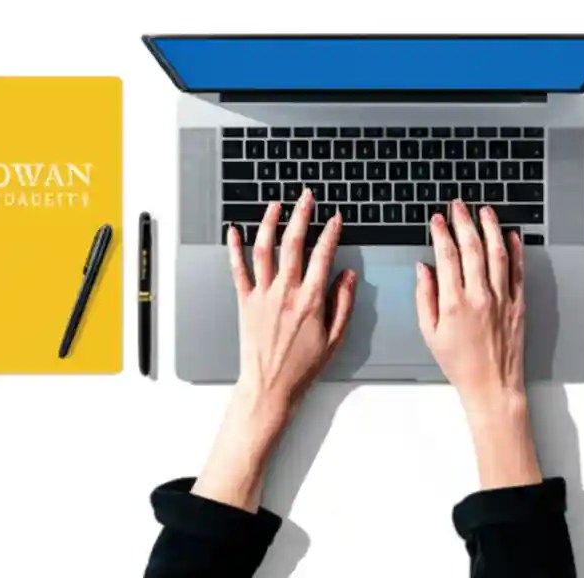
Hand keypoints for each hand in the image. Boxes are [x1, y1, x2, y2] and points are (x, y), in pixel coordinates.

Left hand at [192, 190, 355, 510]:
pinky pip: (238, 270)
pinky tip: (234, 231)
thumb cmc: (303, 367)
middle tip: (307, 197)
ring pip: (265, 250)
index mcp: (311, 301)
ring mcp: (262, 296)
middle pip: (294, 244)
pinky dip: (235, 248)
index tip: (335, 219)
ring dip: (270, 223)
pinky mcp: (245, 302)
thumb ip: (344, 304)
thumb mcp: (335, 339)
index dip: (331, 233)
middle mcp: (286, 293)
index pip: (324, 256)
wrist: (270, 387)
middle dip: (301, 215)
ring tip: (276, 205)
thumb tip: (349, 276)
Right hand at [416, 200, 540, 488]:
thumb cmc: (459, 364)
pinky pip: (518, 271)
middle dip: (464, 222)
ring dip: (490, 228)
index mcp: (454, 303)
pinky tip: (510, 236)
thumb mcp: (430, 334)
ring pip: (497, 254)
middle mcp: (480, 297)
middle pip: (472, 248)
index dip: (441, 233)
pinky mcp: (518, 304)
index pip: (447, 256)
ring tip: (485, 211)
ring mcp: (502, 299)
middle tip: (459, 205)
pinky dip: (515, 251)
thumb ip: (424, 297)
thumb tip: (424, 268)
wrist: (492, 385)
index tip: (437, 219)